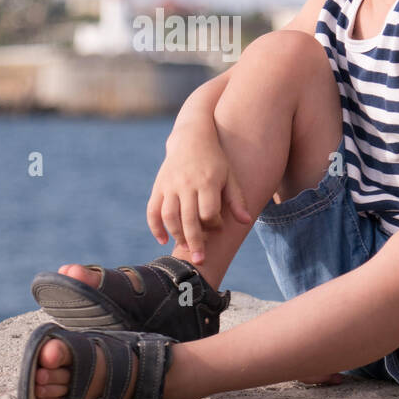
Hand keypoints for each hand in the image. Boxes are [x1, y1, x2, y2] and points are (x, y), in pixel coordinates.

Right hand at [147, 124, 250, 264]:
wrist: (191, 137)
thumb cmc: (215, 159)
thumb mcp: (229, 176)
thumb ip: (236, 199)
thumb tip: (245, 222)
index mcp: (206, 182)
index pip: (208, 212)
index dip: (214, 224)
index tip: (218, 226)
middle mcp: (186, 184)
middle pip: (189, 219)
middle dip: (195, 242)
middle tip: (200, 260)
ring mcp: (170, 185)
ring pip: (169, 217)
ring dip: (176, 235)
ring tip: (185, 247)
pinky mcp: (159, 186)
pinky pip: (153, 210)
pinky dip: (155, 227)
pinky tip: (163, 239)